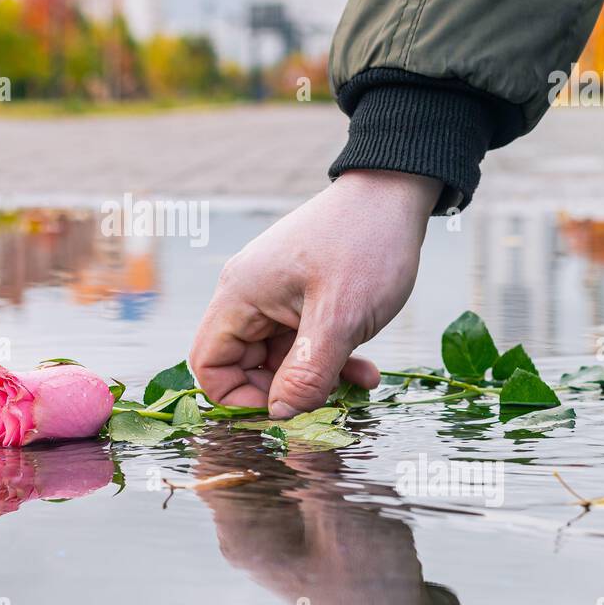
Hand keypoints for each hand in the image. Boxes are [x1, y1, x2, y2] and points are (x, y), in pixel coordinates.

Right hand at [190, 170, 439, 417]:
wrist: (394, 191)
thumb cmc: (366, 245)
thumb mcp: (342, 317)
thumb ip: (309, 371)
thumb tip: (281, 414)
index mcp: (240, 295)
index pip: (209, 364)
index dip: (238, 398)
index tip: (286, 410)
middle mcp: (247, 294)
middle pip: (244, 364)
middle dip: (287, 389)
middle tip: (330, 400)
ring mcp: (274, 293)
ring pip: (279, 356)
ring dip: (317, 377)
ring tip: (360, 381)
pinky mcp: (300, 293)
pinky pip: (302, 340)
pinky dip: (329, 358)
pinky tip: (365, 366)